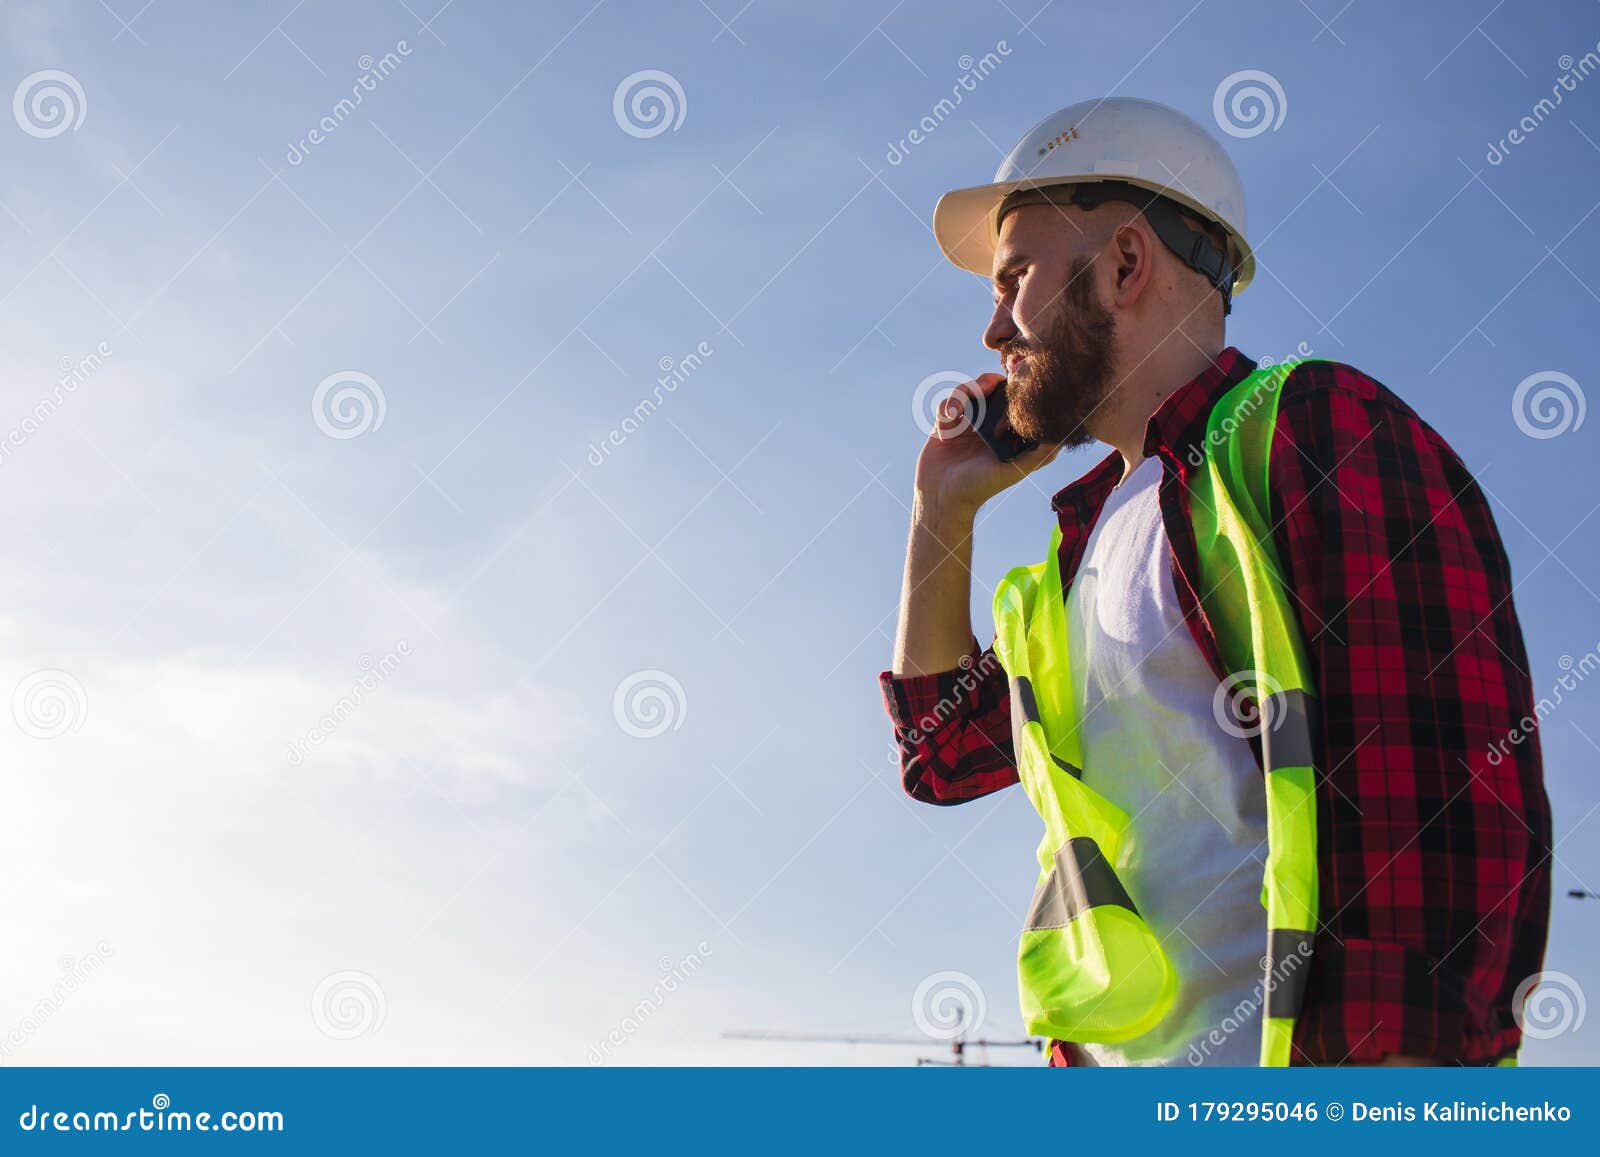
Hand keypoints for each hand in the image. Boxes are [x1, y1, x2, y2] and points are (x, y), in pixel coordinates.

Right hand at [914, 373, 1061, 517]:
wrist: (941, 498)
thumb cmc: (979, 488)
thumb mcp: (1012, 471)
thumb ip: (1038, 455)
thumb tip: (1064, 436)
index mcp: (1008, 433)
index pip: (1017, 401)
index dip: (1017, 386)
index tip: (1016, 376)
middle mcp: (990, 425)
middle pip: (993, 389)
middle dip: (989, 382)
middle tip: (985, 386)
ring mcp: (968, 422)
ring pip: (969, 391)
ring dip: (964, 392)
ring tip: (959, 408)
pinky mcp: (947, 423)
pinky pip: (948, 402)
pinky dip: (948, 405)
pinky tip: (949, 417)